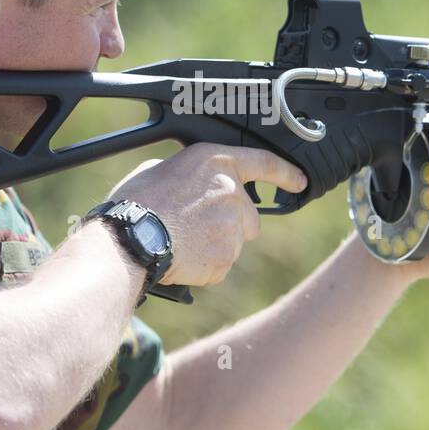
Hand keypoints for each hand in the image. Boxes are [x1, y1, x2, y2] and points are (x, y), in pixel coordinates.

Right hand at [102, 143, 307, 287]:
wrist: (128, 240)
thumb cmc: (135, 203)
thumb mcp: (161, 170)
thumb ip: (192, 176)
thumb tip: (195, 185)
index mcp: (216, 162)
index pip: (265, 163)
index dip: (286, 174)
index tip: (300, 182)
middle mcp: (231, 191)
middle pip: (249, 217)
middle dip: (231, 225)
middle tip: (195, 228)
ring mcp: (232, 226)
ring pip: (234, 243)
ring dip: (215, 246)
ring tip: (180, 242)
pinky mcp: (226, 257)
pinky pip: (221, 265)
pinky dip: (205, 267)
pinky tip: (182, 258)